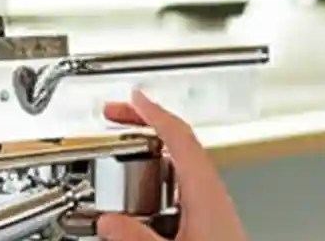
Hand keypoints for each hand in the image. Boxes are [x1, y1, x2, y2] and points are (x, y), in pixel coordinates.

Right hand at [97, 89, 248, 240]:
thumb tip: (110, 222)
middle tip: (116, 115)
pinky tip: (139, 191)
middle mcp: (213, 193)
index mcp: (207, 192)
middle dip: (147, 125)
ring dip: (152, 152)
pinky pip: (181, 187)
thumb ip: (138, 238)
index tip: (133, 97)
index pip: (181, 137)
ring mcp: (213, 206)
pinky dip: (158, 177)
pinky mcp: (209, 221)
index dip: (155, 113)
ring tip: (123, 147)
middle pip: (180, 144)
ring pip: (181, 166)